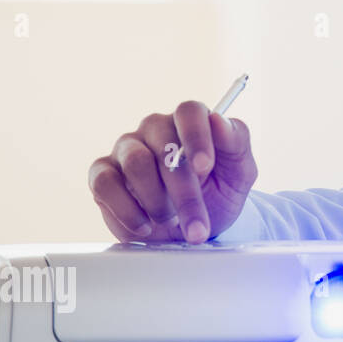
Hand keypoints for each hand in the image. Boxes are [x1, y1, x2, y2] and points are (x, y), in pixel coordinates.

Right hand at [88, 102, 257, 243]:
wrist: (196, 231)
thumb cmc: (218, 195)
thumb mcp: (239, 174)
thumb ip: (236, 143)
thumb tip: (218, 119)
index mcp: (190, 122)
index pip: (189, 111)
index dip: (196, 136)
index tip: (205, 166)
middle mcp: (155, 129)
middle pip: (162, 145)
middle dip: (184, 190)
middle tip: (197, 223)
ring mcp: (127, 149)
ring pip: (136, 163)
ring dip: (157, 201)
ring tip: (172, 221)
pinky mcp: (103, 174)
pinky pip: (105, 183)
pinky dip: (127, 209)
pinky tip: (145, 225)